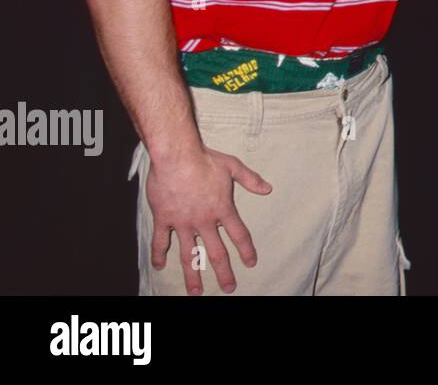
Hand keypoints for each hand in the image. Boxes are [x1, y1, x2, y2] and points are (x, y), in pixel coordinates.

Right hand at [145, 146, 271, 293]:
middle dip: (223, 273)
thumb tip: (268, 189)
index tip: (251, 263)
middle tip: (229, 288)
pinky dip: (159, 255)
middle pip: (216, 253)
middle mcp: (204, 220)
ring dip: (192, 275)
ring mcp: (183, 222)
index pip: (239, 235)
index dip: (246, 251)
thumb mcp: (233, 166)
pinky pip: (160, 241)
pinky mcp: (164, 219)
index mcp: (222, 209)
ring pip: (188, 255)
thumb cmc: (205, 159)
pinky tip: (159, 266)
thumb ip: (250, 179)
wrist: (176, 155)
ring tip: (196, 292)